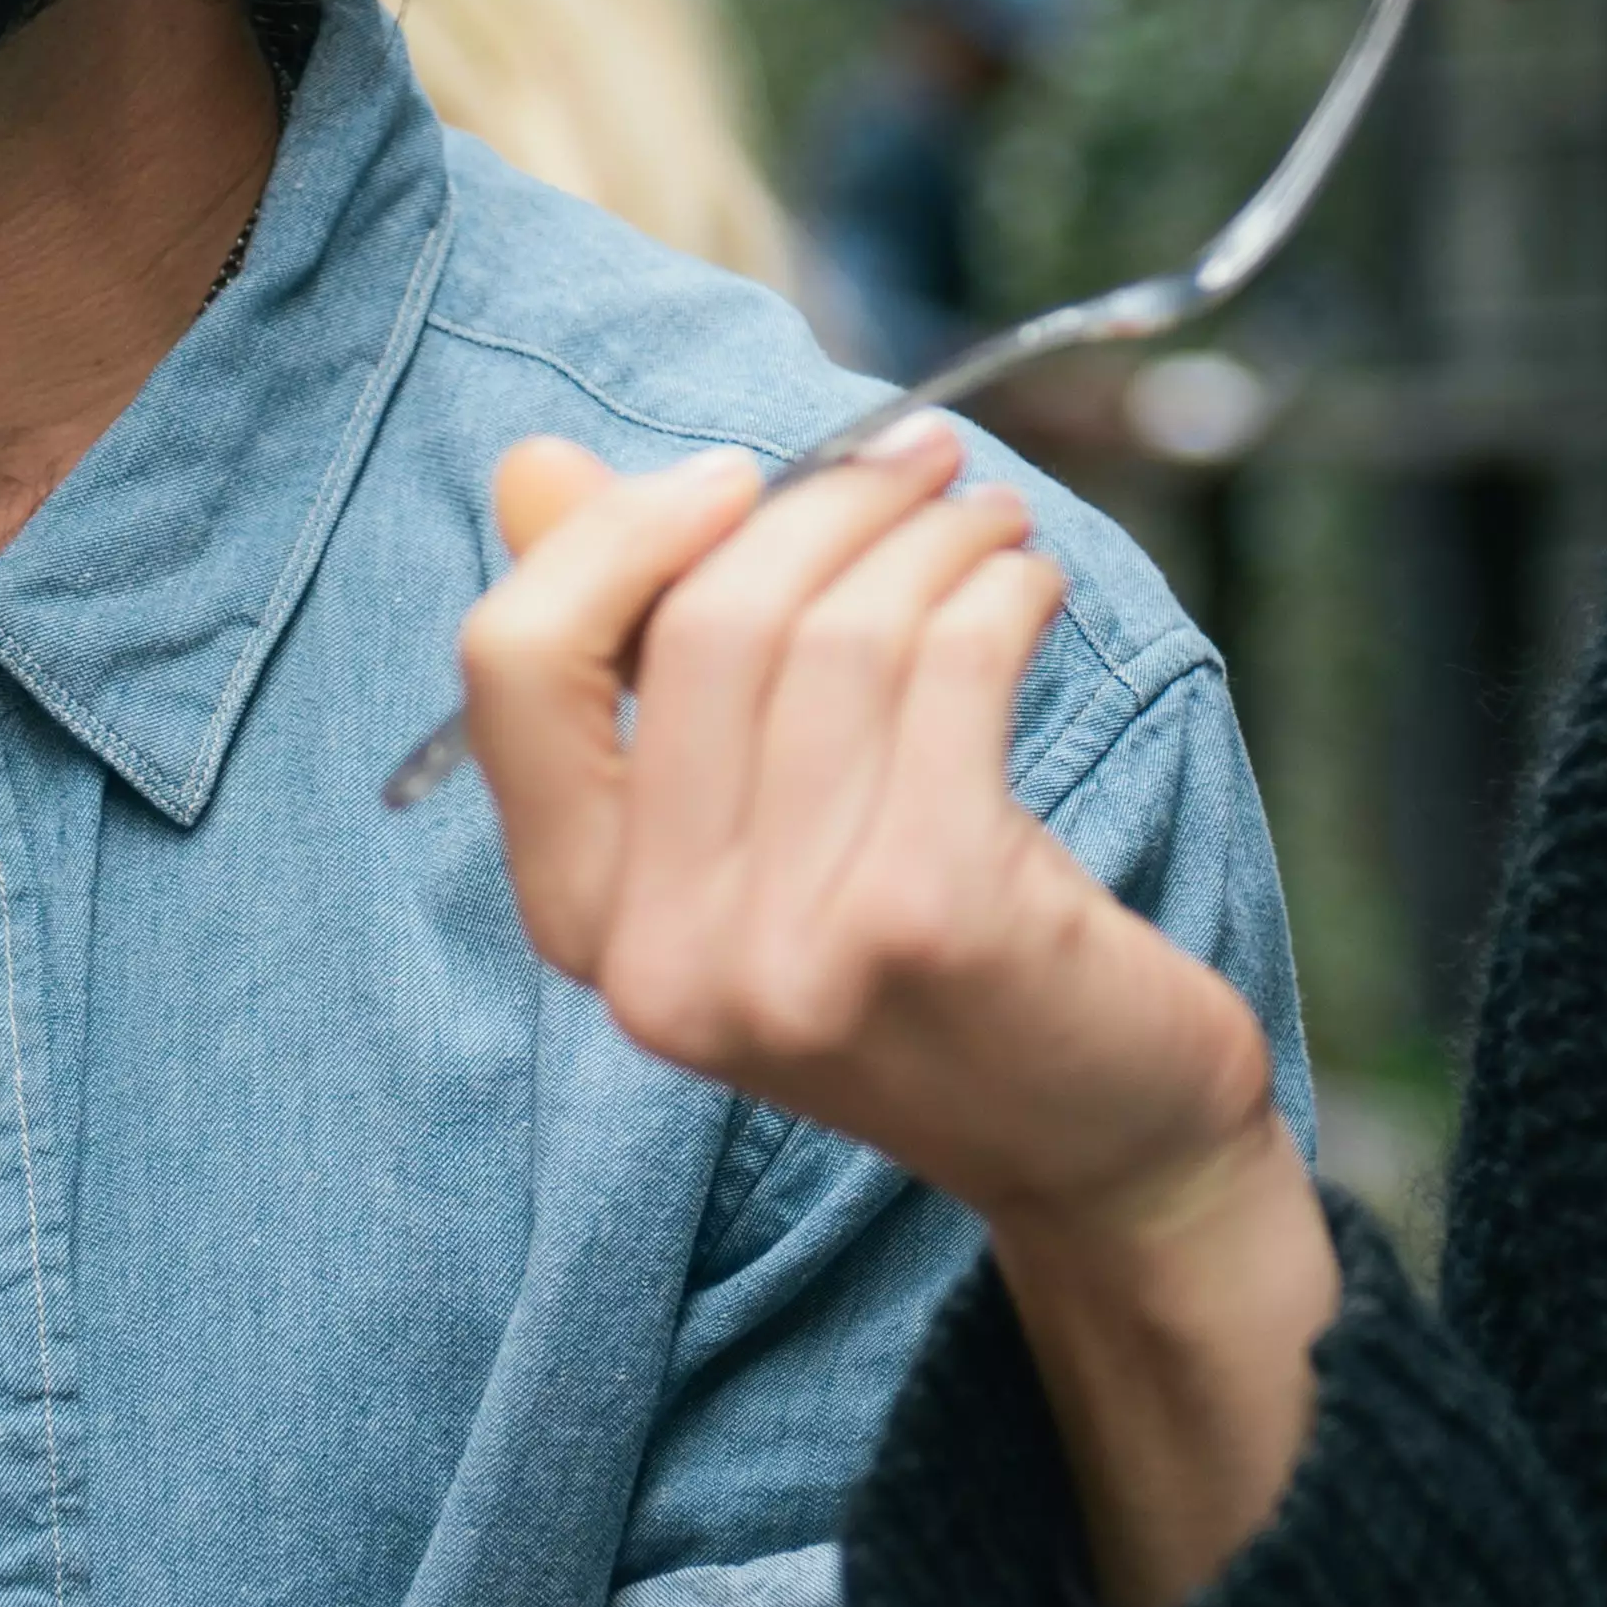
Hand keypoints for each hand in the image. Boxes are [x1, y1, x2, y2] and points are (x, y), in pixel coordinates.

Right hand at [461, 431, 1281, 1245]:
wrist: (1093, 1144)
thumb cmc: (920, 950)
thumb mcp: (751, 825)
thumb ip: (637, 656)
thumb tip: (534, 466)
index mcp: (582, 920)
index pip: (513, 667)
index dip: (618, 536)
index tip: (737, 476)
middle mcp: (661, 955)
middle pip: (698, 627)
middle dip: (823, 505)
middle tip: (917, 463)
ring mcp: (791, 952)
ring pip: (837, 636)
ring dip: (932, 536)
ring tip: (989, 525)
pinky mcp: (932, 920)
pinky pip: (952, 668)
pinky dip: (1001, 590)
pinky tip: (1031, 590)